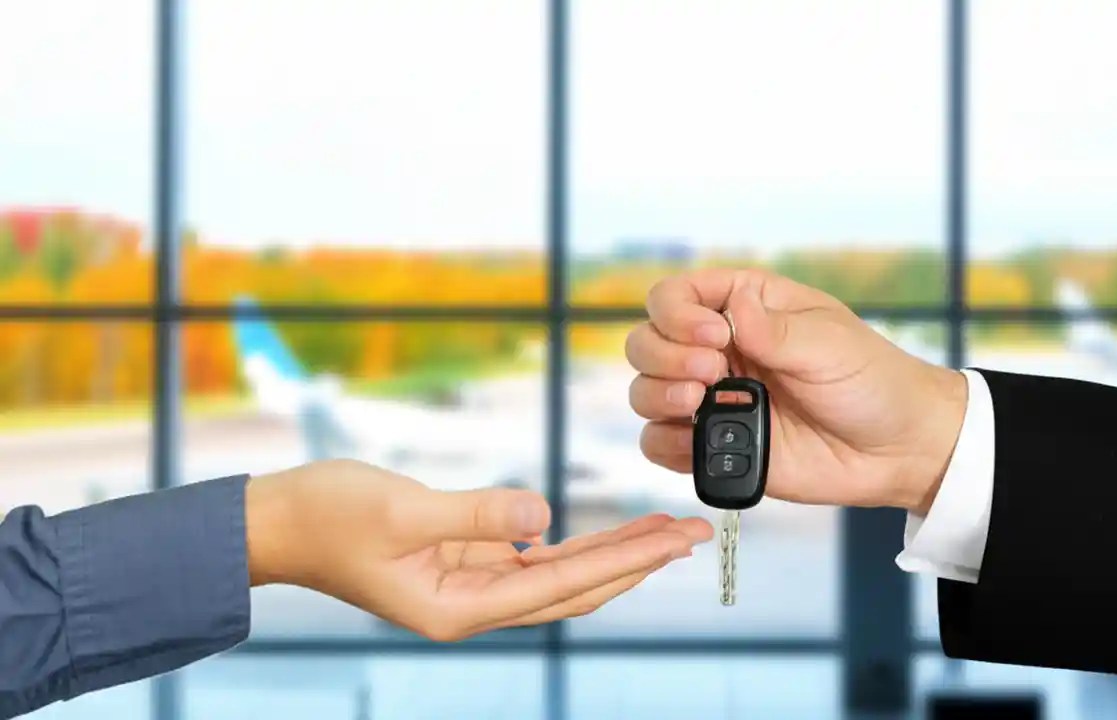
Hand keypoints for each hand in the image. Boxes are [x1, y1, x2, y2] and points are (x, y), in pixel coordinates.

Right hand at [245, 459, 712, 640]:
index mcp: (457, 609)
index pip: (562, 585)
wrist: (276, 524)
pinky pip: (532, 559)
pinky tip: (605, 533)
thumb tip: (544, 515)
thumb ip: (475, 512)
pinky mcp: (461, 563)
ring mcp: (467, 587)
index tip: (674, 539)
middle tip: (692, 534)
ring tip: (664, 532)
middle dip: (635, 561)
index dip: (624, 561)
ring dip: (611, 553)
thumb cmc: (325, 517)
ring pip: (559, 576)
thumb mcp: (400, 509)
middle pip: (574, 589)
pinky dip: (573, 545)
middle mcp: (470, 607)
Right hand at [626, 269, 967, 514]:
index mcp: (744, 308)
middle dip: (665, 356)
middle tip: (711, 373)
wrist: (896, 449)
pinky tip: (699, 441)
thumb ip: (775, 330)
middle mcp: (718, 351)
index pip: (674, 295)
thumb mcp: (829, 344)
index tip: (715, 337)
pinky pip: (660, 444)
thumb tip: (730, 312)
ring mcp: (713, 399)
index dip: (677, 313)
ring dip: (658, 396)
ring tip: (700, 404)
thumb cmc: (872, 382)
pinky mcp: (714, 446)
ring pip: (644, 391)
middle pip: (646, 341)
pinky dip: (666, 443)